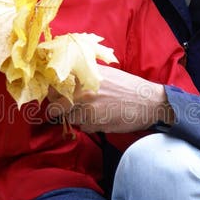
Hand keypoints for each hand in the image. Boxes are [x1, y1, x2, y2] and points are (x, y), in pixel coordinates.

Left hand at [47, 64, 173, 132]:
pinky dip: (88, 125)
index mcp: (83, 77)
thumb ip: (84, 74)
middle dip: (59, 109)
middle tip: (66, 108)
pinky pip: (82, 128)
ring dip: (76, 117)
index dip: (52, 92)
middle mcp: (82, 93)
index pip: (54, 86)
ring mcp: (87, 110)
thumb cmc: (127, 86)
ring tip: (92, 111)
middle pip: (56, 107)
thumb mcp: (105, 72)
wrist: (148, 103)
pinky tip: (101, 118)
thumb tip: (65, 76)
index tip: (54, 94)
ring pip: (69, 119)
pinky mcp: (94, 124)